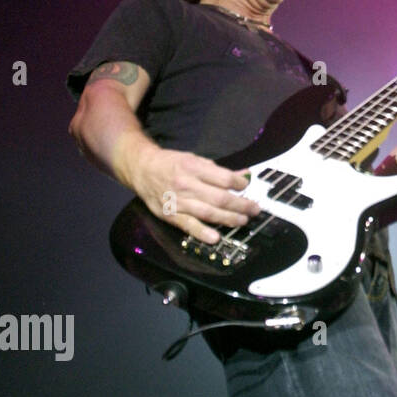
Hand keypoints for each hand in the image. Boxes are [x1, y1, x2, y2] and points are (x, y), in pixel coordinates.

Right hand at [128, 144, 258, 244]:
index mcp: (193, 167)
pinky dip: (202, 233)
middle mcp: (186, 185)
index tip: (247, 186)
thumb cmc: (171, 163)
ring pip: (208, 213)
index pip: (224, 178)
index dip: (239, 184)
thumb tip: (244, 175)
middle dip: (241, 205)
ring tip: (243, 221)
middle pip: (220, 198)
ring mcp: (177, 201)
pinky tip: (216, 238)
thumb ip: (218, 170)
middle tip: (254, 209)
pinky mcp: (170, 215)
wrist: (141, 169)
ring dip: (229, 219)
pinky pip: (188, 226)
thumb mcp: (194, 159)